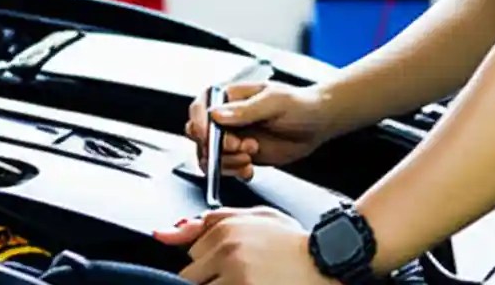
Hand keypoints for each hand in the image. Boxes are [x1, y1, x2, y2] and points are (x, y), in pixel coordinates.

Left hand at [153, 207, 335, 284]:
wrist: (328, 264)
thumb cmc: (294, 244)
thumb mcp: (256, 217)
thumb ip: (213, 221)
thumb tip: (166, 233)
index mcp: (226, 229)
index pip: (192, 253)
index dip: (210, 262)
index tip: (232, 264)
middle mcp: (228, 252)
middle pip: (191, 276)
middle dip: (210, 279)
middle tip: (243, 275)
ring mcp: (236, 278)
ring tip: (249, 281)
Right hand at [184, 81, 332, 179]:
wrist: (318, 124)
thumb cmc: (300, 105)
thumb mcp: (275, 103)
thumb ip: (246, 110)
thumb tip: (216, 114)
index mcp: (229, 97)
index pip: (200, 108)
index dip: (199, 124)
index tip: (209, 138)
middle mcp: (226, 117)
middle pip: (200, 135)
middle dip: (217, 148)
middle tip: (241, 147)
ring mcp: (232, 138)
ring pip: (210, 156)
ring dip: (227, 163)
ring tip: (250, 157)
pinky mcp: (240, 155)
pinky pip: (224, 169)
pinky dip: (234, 172)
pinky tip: (250, 169)